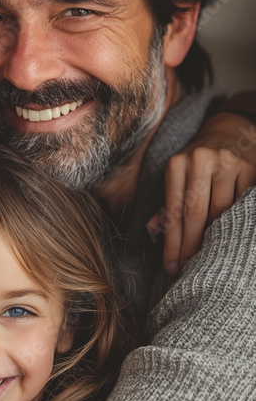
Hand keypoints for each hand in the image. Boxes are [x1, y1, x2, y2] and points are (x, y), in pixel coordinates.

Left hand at [148, 112, 255, 275]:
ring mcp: (228, 162)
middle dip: (191, 246)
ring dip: (216, 238)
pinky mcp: (251, 168)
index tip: (171, 267)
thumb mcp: (177, 176)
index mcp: (177, 164)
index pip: (173, 211)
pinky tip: (233, 240)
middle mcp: (201, 160)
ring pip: (222, 210)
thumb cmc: (197, 163)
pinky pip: (243, 202)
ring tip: (210, 259)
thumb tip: (153, 229)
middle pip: (196, 213)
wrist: (229, 131)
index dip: (172, 243)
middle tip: (189, 270)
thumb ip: (166, 203)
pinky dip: (238, 222)